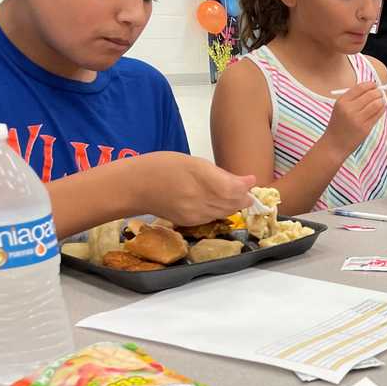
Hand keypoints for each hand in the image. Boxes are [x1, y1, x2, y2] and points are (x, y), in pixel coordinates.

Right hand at [137, 152, 255, 225]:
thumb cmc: (164, 167)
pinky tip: (217, 202)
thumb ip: (220, 174)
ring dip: (233, 204)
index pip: (235, 190)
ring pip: (226, 212)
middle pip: (234, 203)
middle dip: (243, 197)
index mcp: (202, 180)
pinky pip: (213, 217)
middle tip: (245, 188)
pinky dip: (220, 211)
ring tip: (233, 195)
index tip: (250, 180)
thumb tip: (243, 182)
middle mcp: (200, 200)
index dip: (246, 186)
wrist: (136, 186)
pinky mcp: (190, 222)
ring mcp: (195, 214)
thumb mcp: (195, 162)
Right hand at [325, 82, 386, 154]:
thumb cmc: (338, 125)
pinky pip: (378, 115)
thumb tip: (372, 88)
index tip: (375, 85)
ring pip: (377, 104)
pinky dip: (382, 110)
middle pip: (370, 95)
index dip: (371, 85)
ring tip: (380, 102)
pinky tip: (380, 110)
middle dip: (378, 92)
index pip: (360, 87)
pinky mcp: (365, 128)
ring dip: (381, 101)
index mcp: (342, 102)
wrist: (334, 144)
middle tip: (380, 93)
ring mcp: (357, 119)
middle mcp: (349, 109)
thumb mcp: (340, 108)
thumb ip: (353, 98)